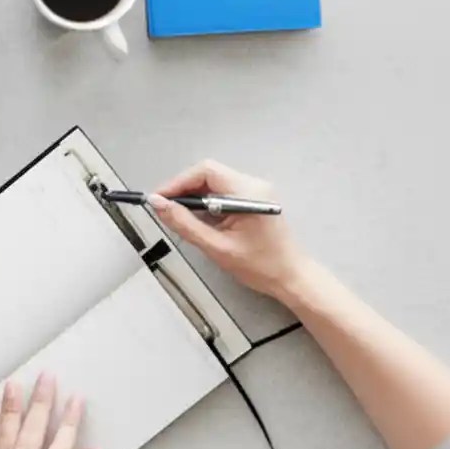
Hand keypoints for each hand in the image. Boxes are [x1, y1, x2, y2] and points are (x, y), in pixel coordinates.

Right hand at [149, 160, 310, 300]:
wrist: (291, 277)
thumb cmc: (260, 266)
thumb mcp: (216, 247)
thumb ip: (185, 224)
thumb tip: (159, 205)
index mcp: (247, 193)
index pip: (205, 171)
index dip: (178, 182)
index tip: (159, 198)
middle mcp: (253, 185)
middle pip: (208, 174)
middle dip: (183, 189)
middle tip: (164, 208)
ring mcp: (255, 191)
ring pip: (213, 183)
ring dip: (194, 197)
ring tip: (179, 217)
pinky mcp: (253, 199)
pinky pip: (222, 193)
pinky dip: (206, 203)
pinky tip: (198, 220)